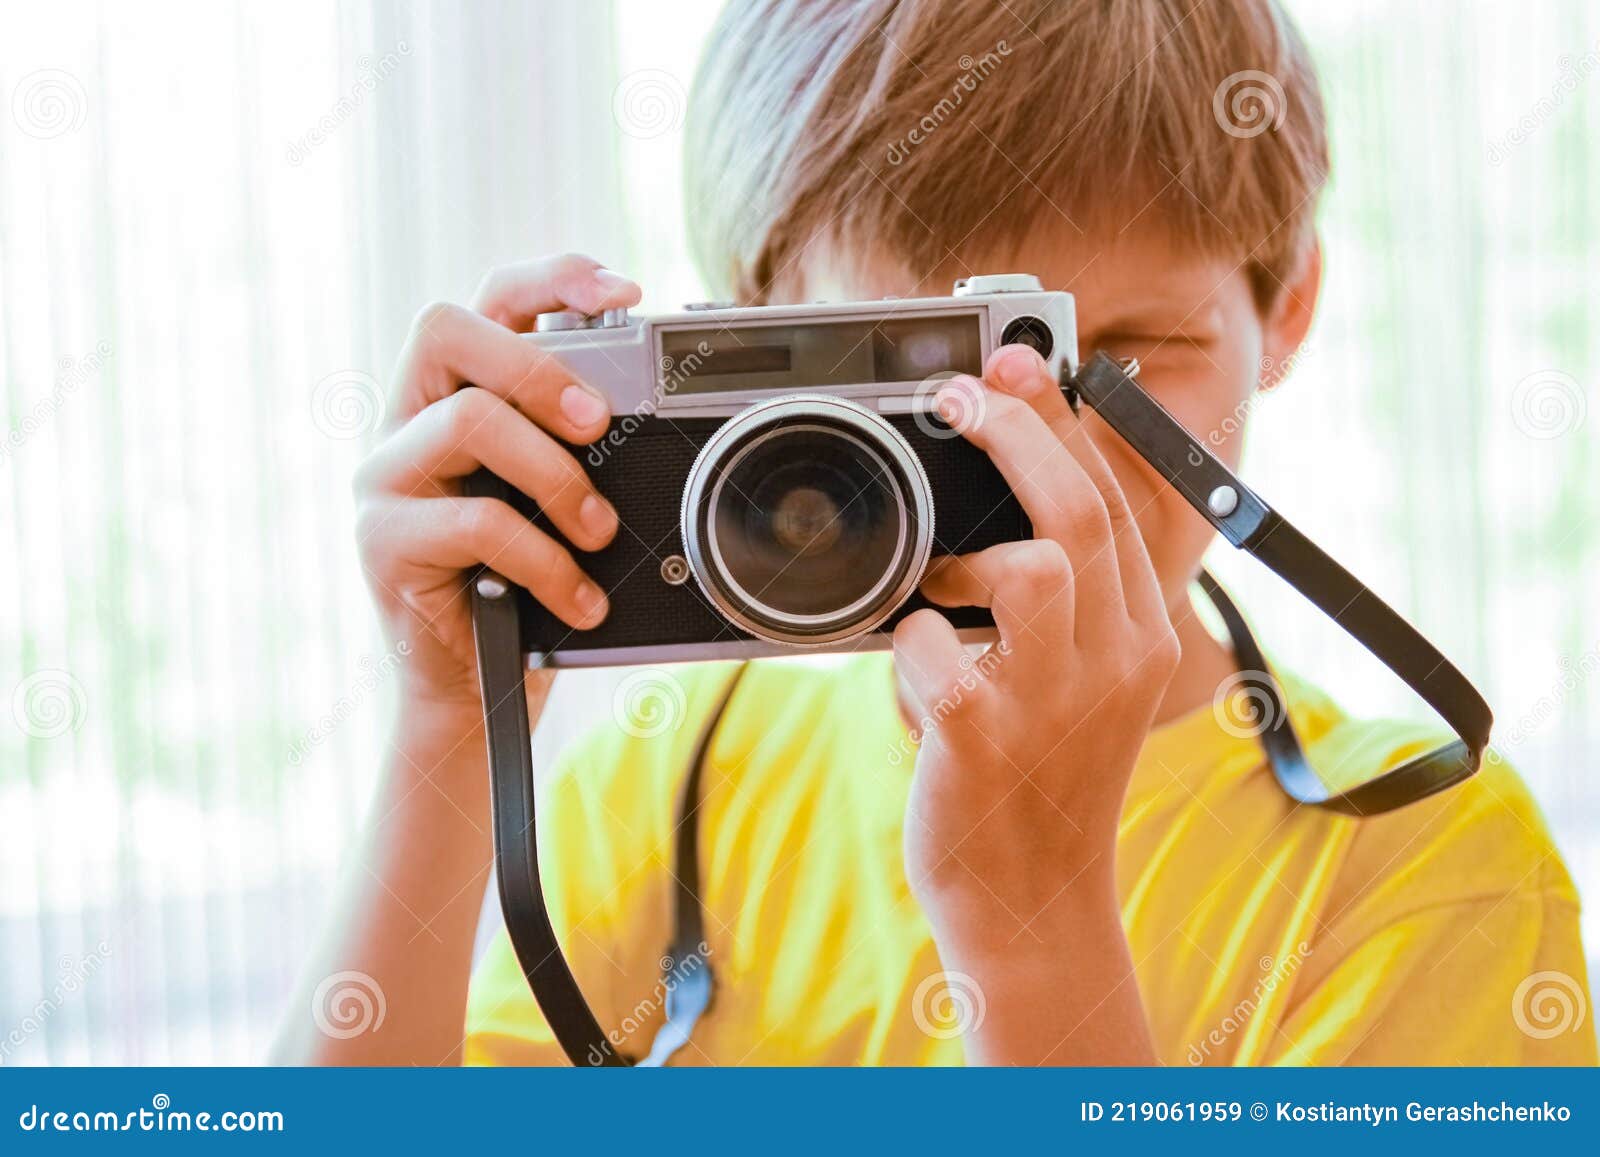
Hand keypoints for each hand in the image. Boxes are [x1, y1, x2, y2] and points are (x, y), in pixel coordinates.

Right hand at [353, 254, 639, 711]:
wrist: (475, 690)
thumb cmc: (527, 588)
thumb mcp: (560, 505)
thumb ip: (581, 449)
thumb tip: (660, 408)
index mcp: (453, 396)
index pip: (487, 301)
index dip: (550, 278)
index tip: (623, 291)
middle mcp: (406, 422)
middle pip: (447, 329)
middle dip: (539, 366)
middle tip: (601, 423)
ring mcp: (385, 478)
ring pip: (468, 420)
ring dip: (555, 475)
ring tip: (599, 531)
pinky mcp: (383, 540)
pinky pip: (477, 521)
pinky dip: (546, 561)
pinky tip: (581, 599)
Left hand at [894, 343, 1181, 951]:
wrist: (1035, 908)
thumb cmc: (1043, 786)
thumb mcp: (1084, 689)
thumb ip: (1065, 608)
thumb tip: (1005, 519)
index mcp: (1140, 641)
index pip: (1117, 505)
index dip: (1063, 425)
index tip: (1018, 367)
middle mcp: (1113, 663)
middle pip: (1081, 513)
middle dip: (1019, 430)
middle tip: (963, 392)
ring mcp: (1052, 702)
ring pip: (1030, 569)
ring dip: (964, 556)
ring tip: (938, 586)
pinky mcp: (983, 739)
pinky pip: (932, 649)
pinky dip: (907, 638)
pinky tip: (909, 661)